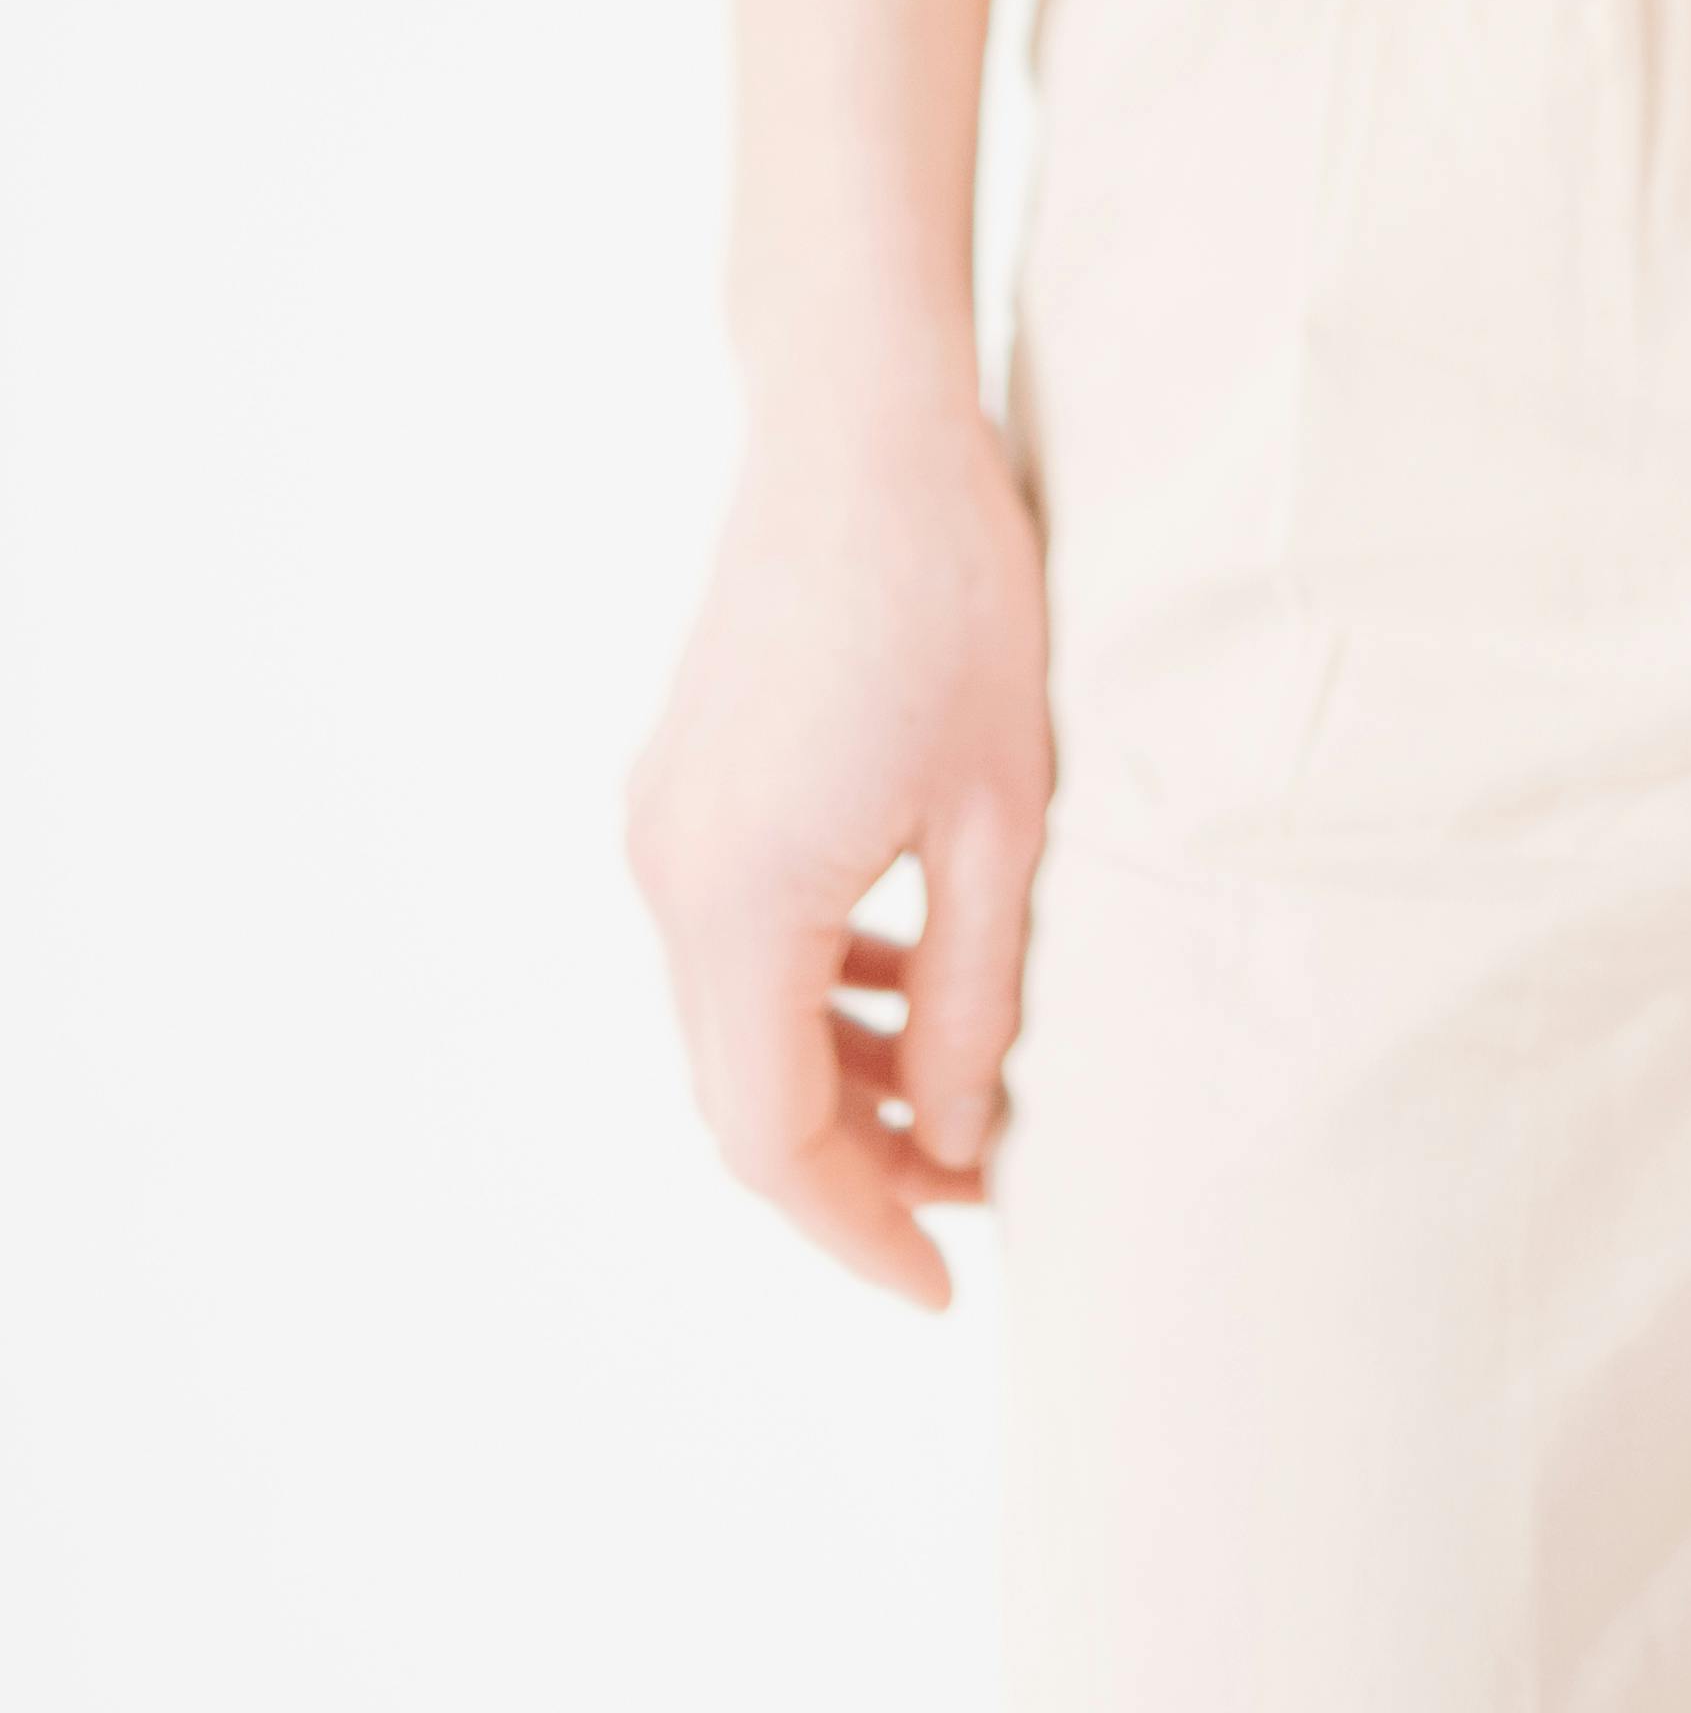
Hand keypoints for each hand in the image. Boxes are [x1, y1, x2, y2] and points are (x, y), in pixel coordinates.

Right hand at [623, 388, 1051, 1312]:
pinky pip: (742, 932)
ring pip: (740, 1013)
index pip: (772, 1138)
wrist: (860, 427)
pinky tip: (916, 979)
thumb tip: (965, 1138)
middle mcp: (671, 875)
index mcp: (740, 900)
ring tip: (970, 1100)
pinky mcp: (686, 779)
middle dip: (859, 1164)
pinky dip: (820, 984)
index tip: (947, 1285)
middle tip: (982, 1201)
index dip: (857, 1229)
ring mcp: (665, 824)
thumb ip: (979, 996)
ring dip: (844, 1073)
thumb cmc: (952, 600)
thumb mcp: (1002, 815)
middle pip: (744, 1087)